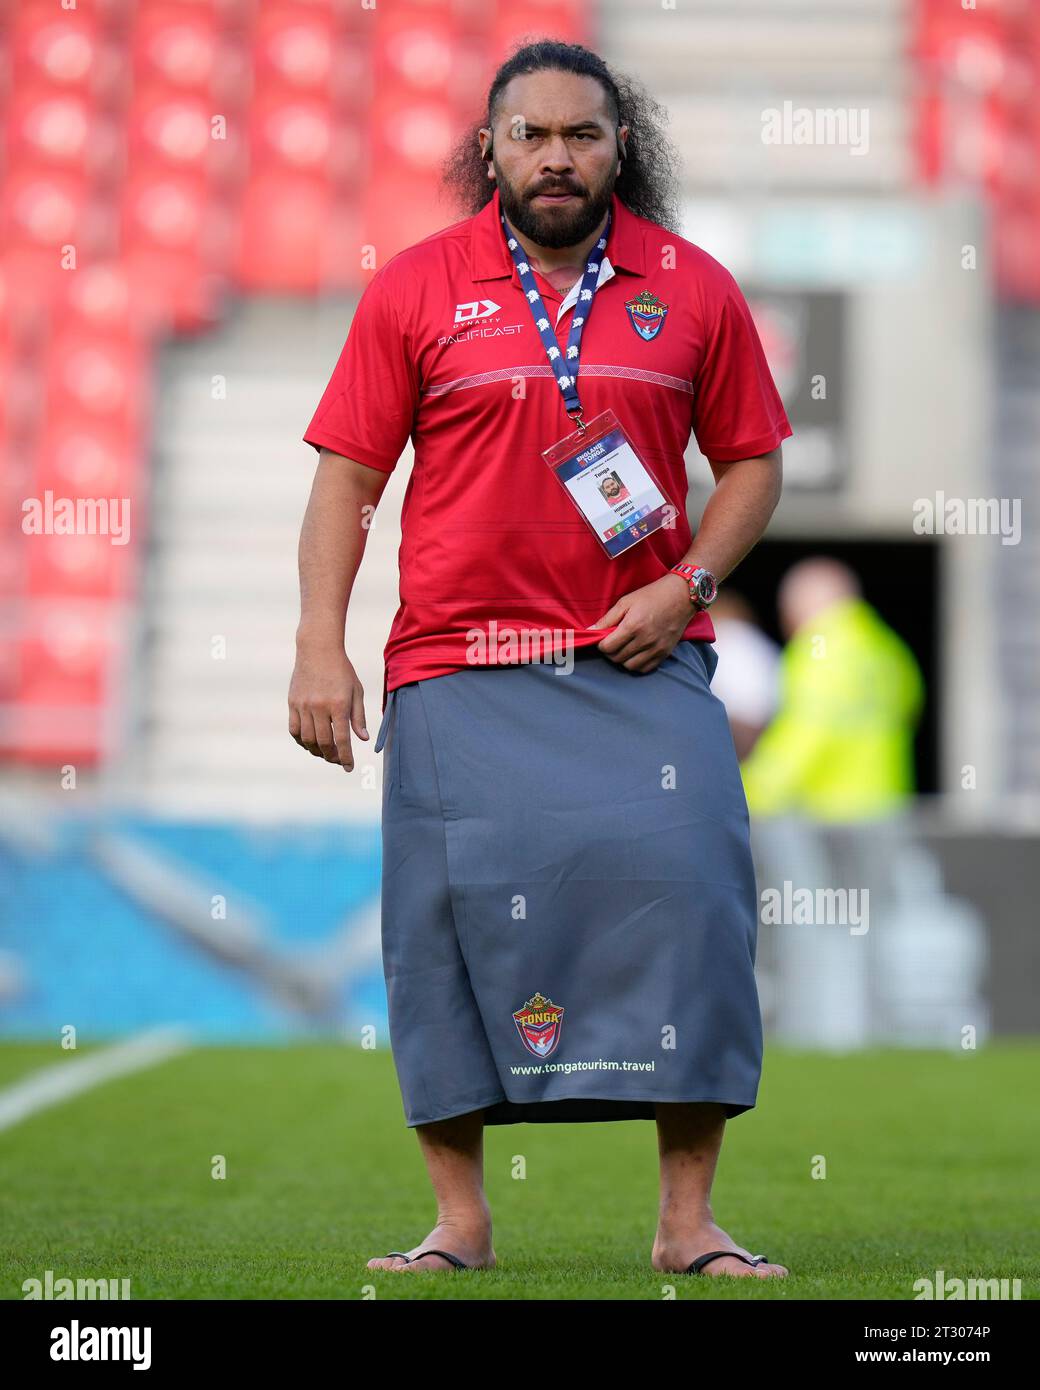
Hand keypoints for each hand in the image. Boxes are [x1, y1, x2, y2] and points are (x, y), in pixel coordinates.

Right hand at [288, 641, 368, 770]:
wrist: (318, 650)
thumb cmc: (342, 671)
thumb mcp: (356, 691)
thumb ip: (359, 717)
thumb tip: (363, 739)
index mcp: (339, 704)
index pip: (342, 739)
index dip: (345, 756)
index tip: (348, 767)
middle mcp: (319, 707)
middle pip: (323, 742)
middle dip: (331, 756)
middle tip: (337, 760)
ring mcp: (303, 705)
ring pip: (307, 739)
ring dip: (316, 751)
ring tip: (324, 753)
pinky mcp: (292, 703)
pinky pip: (294, 730)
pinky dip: (301, 740)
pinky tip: (310, 742)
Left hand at [591, 574, 692, 672]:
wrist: (681, 596)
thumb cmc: (651, 596)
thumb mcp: (626, 602)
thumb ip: (607, 619)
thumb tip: (589, 631)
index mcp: (633, 626)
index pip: (607, 647)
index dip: (601, 644)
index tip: (603, 639)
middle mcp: (645, 640)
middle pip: (617, 658)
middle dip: (610, 652)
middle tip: (612, 643)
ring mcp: (656, 648)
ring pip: (629, 666)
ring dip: (622, 659)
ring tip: (623, 648)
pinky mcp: (665, 653)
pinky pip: (645, 668)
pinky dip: (637, 664)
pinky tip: (635, 654)